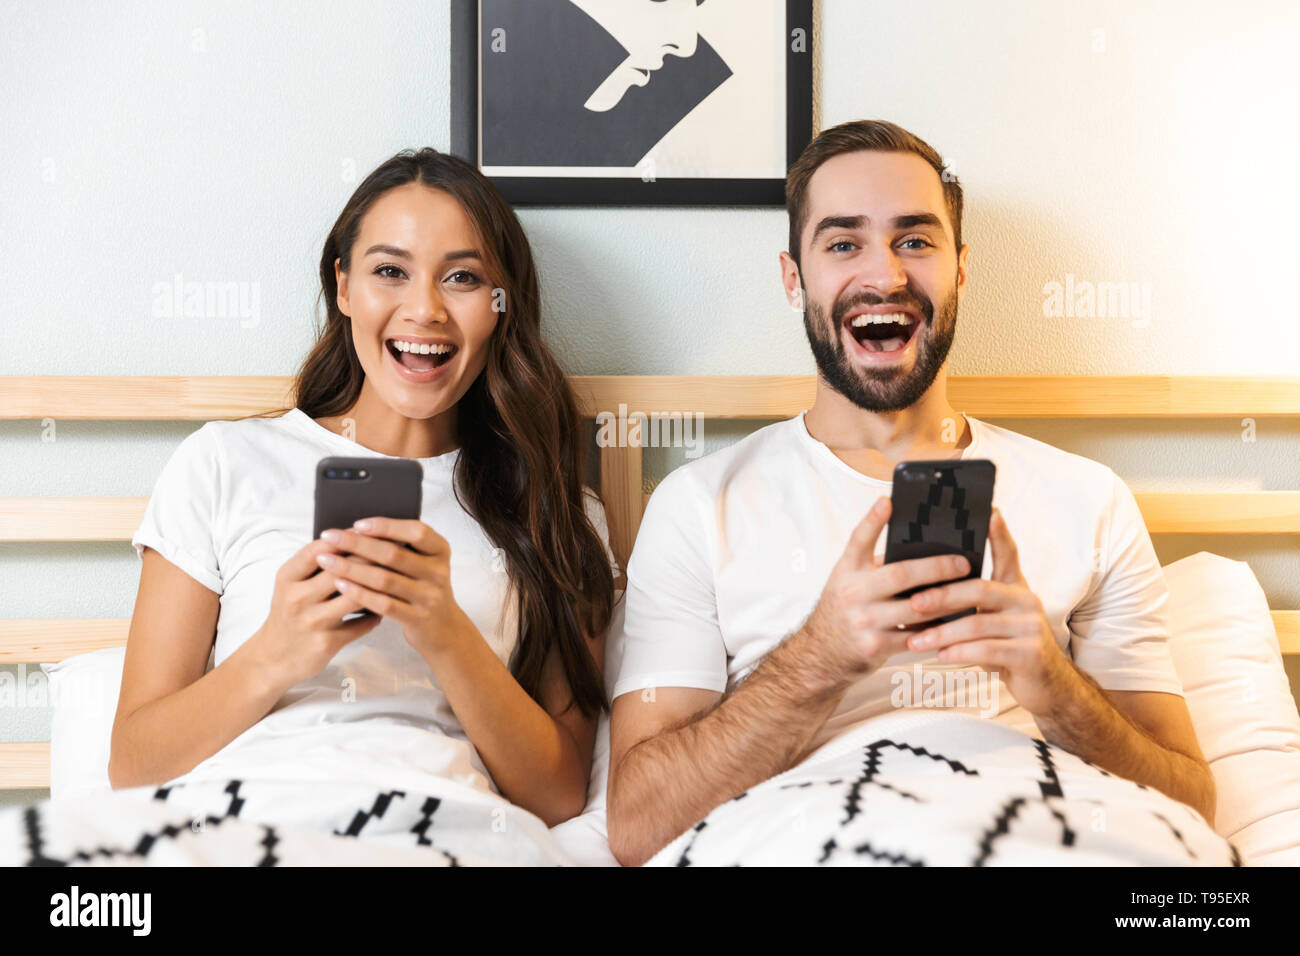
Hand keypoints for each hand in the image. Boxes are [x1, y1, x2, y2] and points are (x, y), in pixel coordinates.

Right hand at [248, 537, 383, 689]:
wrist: (273, 658)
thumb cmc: (289, 614)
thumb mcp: (290, 586)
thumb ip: (314, 565)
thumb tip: (354, 538)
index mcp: (287, 578)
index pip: (318, 549)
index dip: (345, 537)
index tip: (369, 529)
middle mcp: (297, 598)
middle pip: (340, 569)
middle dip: (370, 556)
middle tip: (396, 547)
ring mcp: (312, 621)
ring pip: (354, 596)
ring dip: (378, 585)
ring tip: (396, 576)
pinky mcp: (326, 643)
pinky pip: (361, 624)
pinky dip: (377, 614)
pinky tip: (387, 606)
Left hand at [315, 517, 474, 654]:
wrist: (442, 627)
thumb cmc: (421, 586)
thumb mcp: (422, 563)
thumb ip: (400, 546)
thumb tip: (355, 531)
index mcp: (440, 550)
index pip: (416, 532)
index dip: (386, 526)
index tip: (357, 524)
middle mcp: (438, 572)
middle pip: (394, 554)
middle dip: (357, 544)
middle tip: (329, 537)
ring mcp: (430, 597)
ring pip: (385, 579)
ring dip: (351, 568)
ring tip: (326, 561)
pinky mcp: (418, 619)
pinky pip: (384, 604)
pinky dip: (359, 593)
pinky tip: (340, 585)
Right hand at [802, 496, 976, 677]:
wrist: (821, 654)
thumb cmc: (844, 609)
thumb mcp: (849, 582)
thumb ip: (876, 567)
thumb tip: (923, 549)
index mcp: (846, 570)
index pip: (858, 540)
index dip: (872, 520)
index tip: (888, 501)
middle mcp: (852, 592)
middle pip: (899, 574)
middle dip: (936, 567)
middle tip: (963, 563)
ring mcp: (863, 620)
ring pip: (915, 608)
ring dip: (947, 601)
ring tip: (970, 593)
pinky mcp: (874, 646)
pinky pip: (915, 637)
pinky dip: (936, 630)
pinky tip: (956, 624)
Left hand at [901, 507, 1076, 714]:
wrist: (1047, 686)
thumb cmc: (1009, 648)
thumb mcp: (994, 620)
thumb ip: (972, 603)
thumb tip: (922, 591)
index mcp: (1015, 587)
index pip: (1007, 553)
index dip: (997, 532)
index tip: (987, 511)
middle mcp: (1026, 600)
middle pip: (979, 589)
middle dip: (942, 595)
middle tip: (913, 603)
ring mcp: (1032, 627)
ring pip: (978, 623)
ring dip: (943, 633)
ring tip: (917, 641)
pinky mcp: (1031, 654)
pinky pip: (988, 650)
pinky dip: (960, 653)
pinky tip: (941, 656)